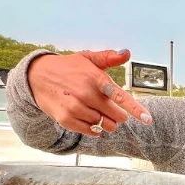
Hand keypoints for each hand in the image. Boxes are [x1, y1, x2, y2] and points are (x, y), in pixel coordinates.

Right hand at [28, 49, 152, 135]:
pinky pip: (89, 130)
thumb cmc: (67, 68)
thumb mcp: (87, 58)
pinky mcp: (66, 119)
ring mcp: (75, 107)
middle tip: (114, 112)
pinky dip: (94, 129)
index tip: (148, 120)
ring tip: (98, 112)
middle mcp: (85, 93)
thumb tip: (126, 53)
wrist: (36, 76)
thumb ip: (108, 58)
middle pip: (115, 116)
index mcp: (94, 77)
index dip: (136, 110)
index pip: (120, 96)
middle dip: (119, 116)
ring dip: (106, 122)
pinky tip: (91, 121)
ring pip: (102, 124)